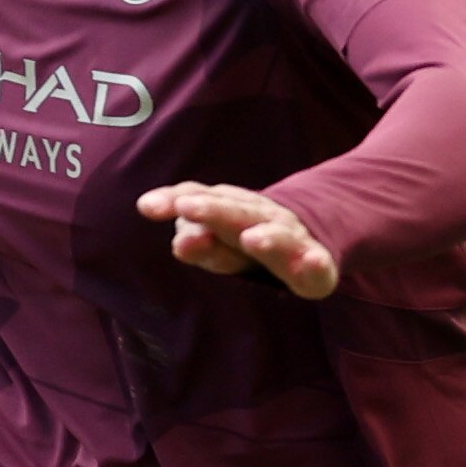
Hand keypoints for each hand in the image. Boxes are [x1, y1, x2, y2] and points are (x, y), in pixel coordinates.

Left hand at [137, 182, 339, 298]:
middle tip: (188, 209)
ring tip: (252, 239)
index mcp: (231, 210)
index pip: (202, 201)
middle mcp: (260, 218)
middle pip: (235, 214)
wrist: (306, 239)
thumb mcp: (218, 241)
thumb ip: (195, 241)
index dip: (176, 201)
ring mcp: (290, 239)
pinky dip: (315, 263)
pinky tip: (312, 263)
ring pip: (278, 235)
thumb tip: (179, 242)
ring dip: (266, 236)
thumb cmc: (246, 242)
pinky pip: (317, 265)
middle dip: (214, 211)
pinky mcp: (316, 265)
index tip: (148, 206)